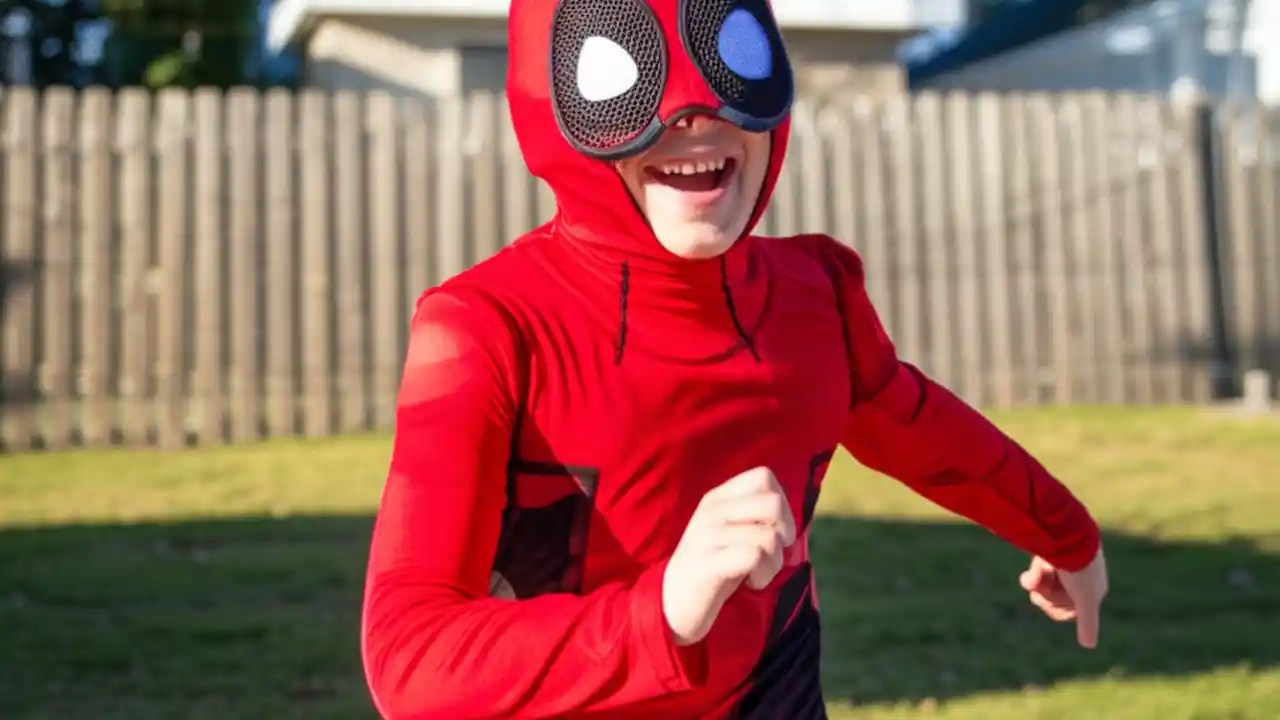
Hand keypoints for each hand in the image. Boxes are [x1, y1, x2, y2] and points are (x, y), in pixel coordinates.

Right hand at [662, 467, 796, 645]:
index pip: (763, 477)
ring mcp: (707, 535)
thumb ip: (754, 516)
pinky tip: (750, 582)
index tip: (773, 529)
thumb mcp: (731, 531)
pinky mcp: (708, 564)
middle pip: (772, 503)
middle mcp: (712, 510)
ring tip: (758, 573)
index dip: (782, 503)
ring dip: (774, 563)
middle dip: (785, 532)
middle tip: (770, 552)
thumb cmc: (714, 566)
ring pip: (769, 536)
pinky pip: (755, 556)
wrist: (673, 602)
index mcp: (718, 498)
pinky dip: (763, 574)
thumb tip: (789, 517)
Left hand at [1020, 549, 1108, 648]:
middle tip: (1039, 581)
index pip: (1069, 612)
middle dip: (1043, 593)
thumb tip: (1089, 646)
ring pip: (1044, 585)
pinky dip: (1033, 572)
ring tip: (1037, 571)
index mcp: (1094, 590)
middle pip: (1054, 599)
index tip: (1049, 601)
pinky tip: (1033, 568)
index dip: (1055, 608)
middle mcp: (1082, 579)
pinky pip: (1039, 570)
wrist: (1067, 534)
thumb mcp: (1084, 599)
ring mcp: (1067, 566)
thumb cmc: (1079, 568)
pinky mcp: (1053, 554)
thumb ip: (1088, 622)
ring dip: (1037, 580)